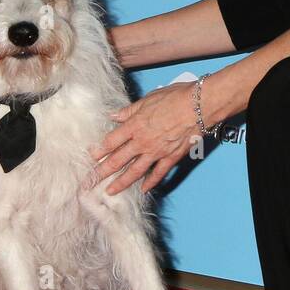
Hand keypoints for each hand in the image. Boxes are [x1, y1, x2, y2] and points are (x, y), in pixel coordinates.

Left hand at [87, 81, 207, 195]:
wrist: (199, 106)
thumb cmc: (175, 97)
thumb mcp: (148, 100)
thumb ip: (129, 111)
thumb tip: (114, 116)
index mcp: (134, 125)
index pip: (111, 142)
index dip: (99, 151)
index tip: (90, 158)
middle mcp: (142, 142)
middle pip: (118, 160)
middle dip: (102, 172)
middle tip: (90, 182)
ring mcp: (157, 152)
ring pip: (135, 171)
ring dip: (121, 183)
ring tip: (110, 191)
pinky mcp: (171, 157)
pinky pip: (158, 173)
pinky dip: (151, 182)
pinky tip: (144, 190)